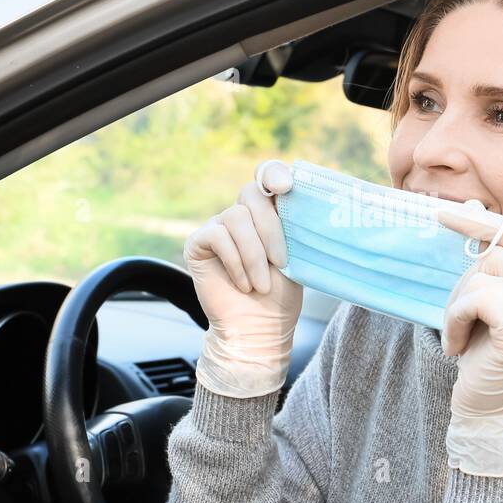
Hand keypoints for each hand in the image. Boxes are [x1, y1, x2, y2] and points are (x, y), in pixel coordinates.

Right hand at [183, 160, 303, 397]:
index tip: (287, 187)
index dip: (274, 173)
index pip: (267, 176)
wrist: (258, 329)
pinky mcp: (198, 244)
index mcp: (267, 213)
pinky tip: (244, 284)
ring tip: (262, 285)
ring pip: (235, 217)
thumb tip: (304, 199)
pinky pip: (217, 236)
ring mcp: (218, 228)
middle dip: (270, 228)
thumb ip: (294, 225)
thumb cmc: (281, 296)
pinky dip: (236, 262)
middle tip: (281, 262)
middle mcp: (241, 215)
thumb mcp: (296, 256)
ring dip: (254, 255)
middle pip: (251, 194)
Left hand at [434, 203, 502, 475]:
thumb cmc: (486, 353)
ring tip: (463, 337)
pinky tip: (459, 349)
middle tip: (462, 322)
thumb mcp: (491, 302)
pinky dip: (454, 322)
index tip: (440, 212)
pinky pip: (474, 300)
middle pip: (490, 257)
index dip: (479, 221)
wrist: (490, 409)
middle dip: (462, 286)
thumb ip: (489, 263)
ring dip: (456, 308)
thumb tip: (471, 206)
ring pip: (479, 277)